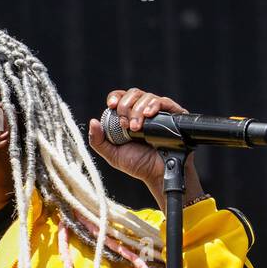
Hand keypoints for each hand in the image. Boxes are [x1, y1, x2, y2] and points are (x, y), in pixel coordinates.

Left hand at [88, 88, 204, 207]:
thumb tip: (92, 121)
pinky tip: (148, 115)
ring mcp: (159, 112)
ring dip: (138, 110)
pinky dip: (154, 105)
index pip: (121, 97)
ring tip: (137, 128)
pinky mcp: (174, 114)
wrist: (158, 174)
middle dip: (126, 107)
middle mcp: (143, 111)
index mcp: (129, 116)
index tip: (112, 105)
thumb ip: (98, 141)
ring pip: (147, 97)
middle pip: (133, 94)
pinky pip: (164, 102)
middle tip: (125, 125)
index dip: (116, 97)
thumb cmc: (138, 165)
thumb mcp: (113, 155)